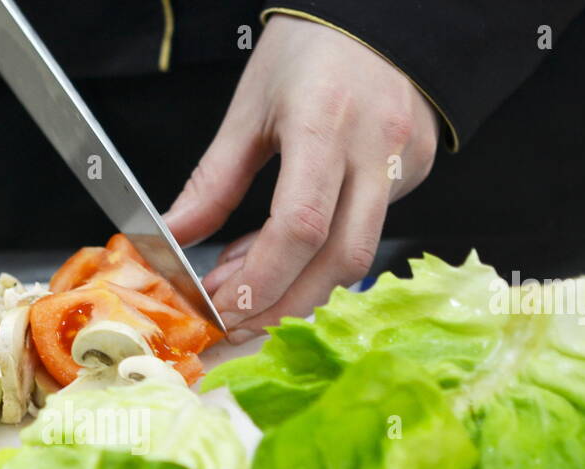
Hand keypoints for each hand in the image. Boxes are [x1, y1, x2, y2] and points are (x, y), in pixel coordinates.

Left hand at [163, 15, 439, 338]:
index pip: (300, 227)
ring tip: (243, 287)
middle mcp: (375, 149)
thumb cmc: (310, 50)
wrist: (380, 17)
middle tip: (230, 322)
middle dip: (280, 306)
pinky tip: (276, 255)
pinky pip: (363, 235)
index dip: (258, 281)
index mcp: (325, 123)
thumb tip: (171, 239)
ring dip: (296, 290)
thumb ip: (212, 183)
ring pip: (357, 259)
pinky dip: (314, 260)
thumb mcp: (250, 108)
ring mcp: (402, 165)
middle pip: (338, 261)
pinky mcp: (413, 175)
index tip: (218, 306)